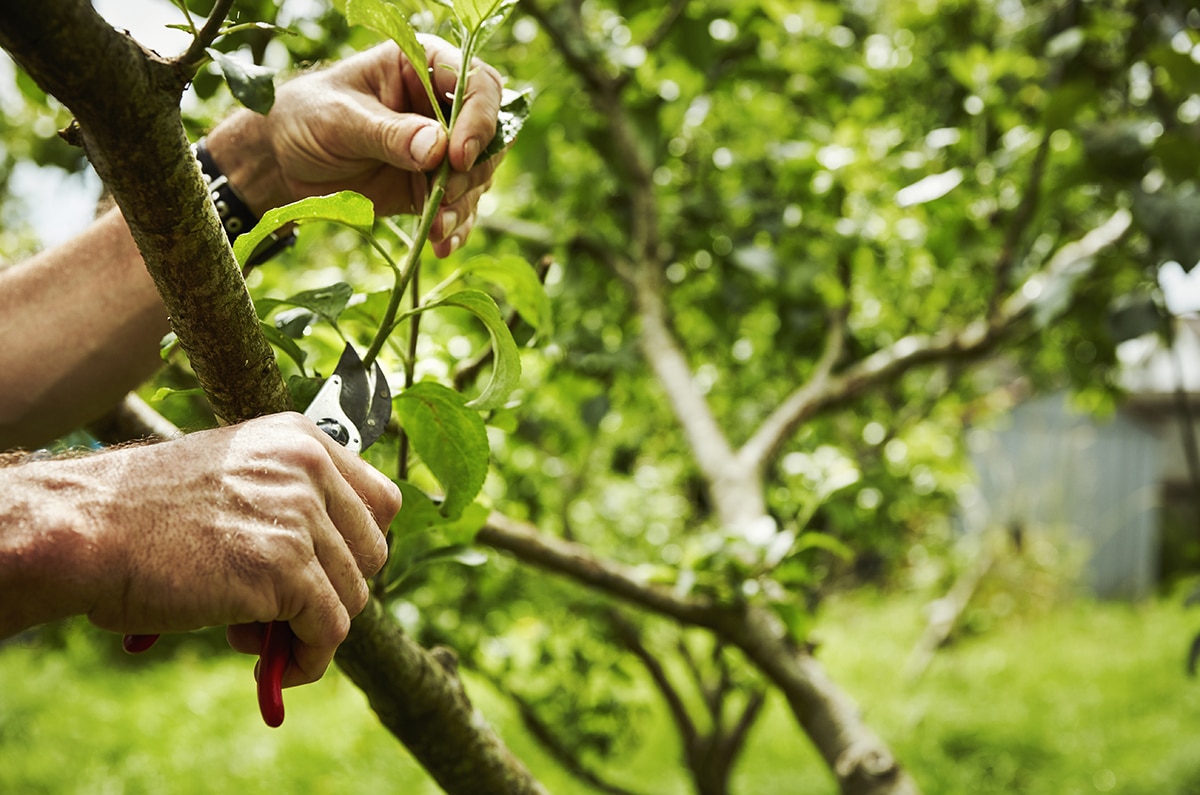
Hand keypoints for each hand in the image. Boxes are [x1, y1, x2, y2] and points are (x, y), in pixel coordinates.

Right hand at [69, 413, 398, 686]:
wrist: (87, 528)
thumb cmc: (146, 513)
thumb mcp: (235, 477)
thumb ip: (291, 502)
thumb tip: (341, 570)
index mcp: (301, 439)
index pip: (381, 501)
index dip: (357, 547)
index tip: (325, 574)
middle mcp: (309, 467)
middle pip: (373, 551)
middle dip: (333, 590)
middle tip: (278, 609)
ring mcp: (300, 515)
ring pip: (353, 595)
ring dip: (309, 627)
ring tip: (250, 631)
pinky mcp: (286, 568)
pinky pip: (328, 630)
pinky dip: (308, 659)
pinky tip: (272, 669)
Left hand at [209, 36, 506, 257]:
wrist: (283, 160)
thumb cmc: (305, 119)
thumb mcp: (339, 120)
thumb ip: (388, 133)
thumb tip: (437, 148)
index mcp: (422, 68)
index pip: (476, 84)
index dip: (479, 119)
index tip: (458, 156)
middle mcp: (441, 107)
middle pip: (490, 135)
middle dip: (473, 171)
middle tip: (443, 197)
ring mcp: (440, 150)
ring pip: (479, 176)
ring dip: (463, 205)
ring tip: (435, 228)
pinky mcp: (432, 186)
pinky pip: (460, 208)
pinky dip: (454, 228)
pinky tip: (440, 244)